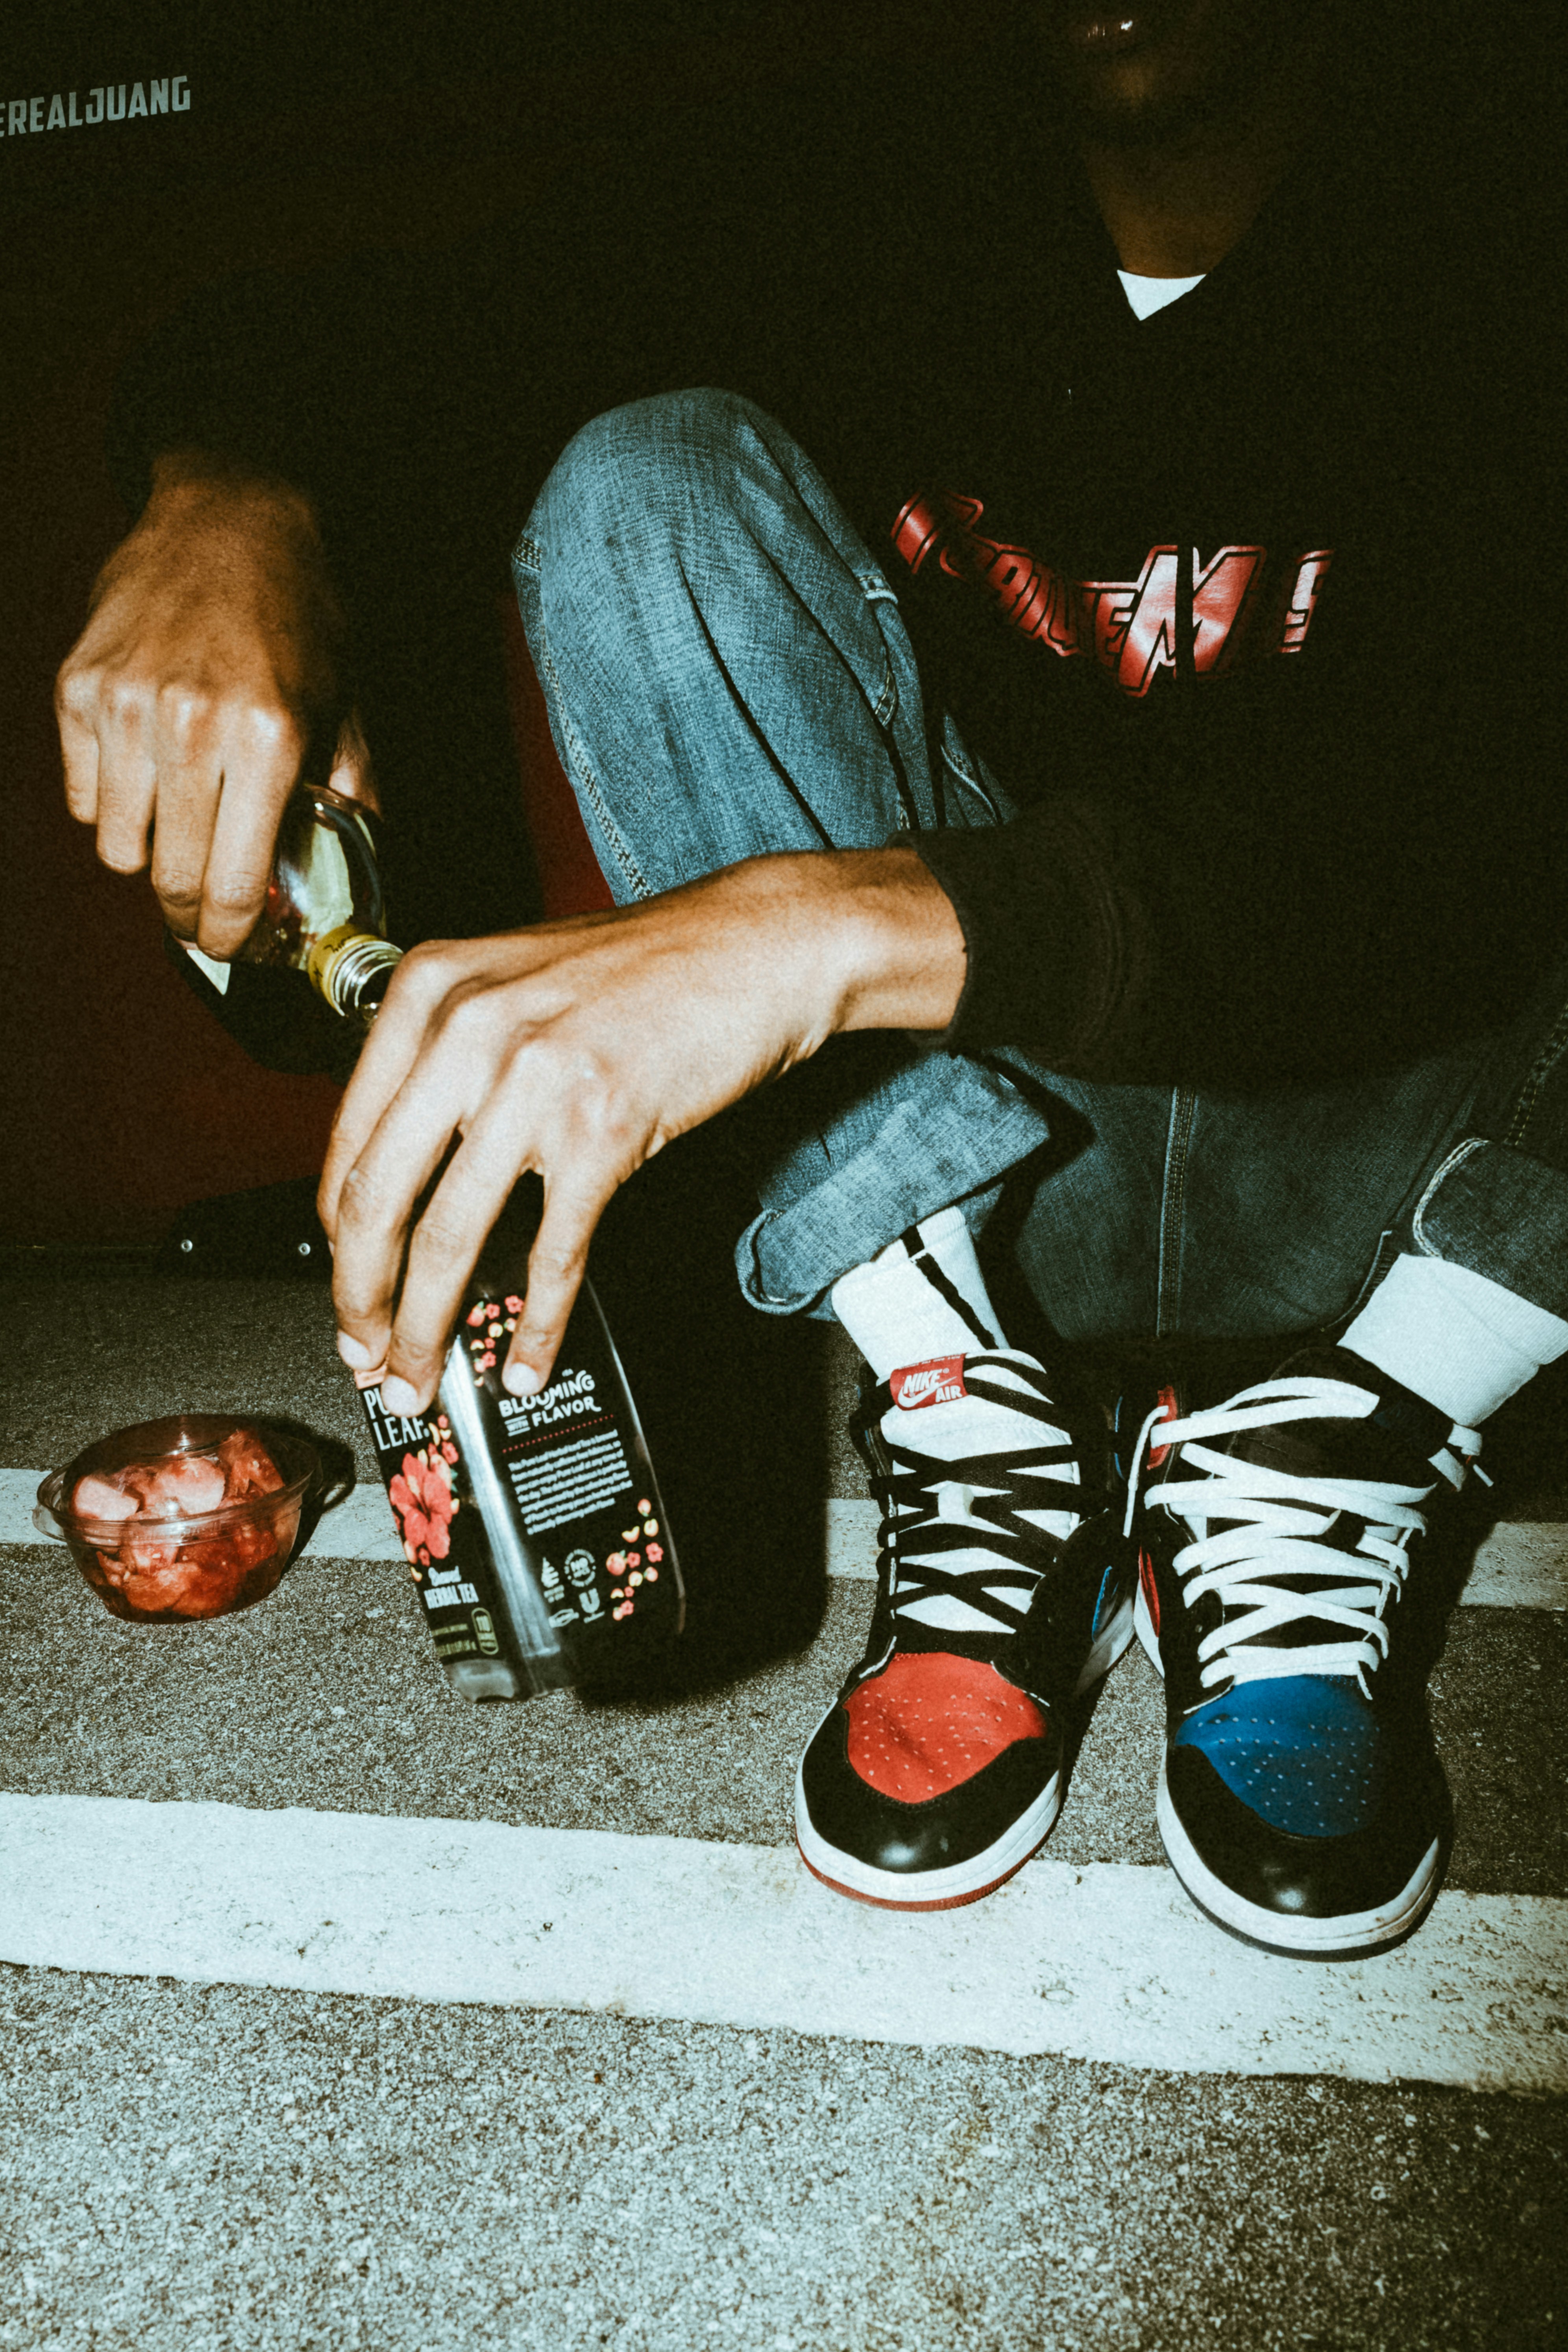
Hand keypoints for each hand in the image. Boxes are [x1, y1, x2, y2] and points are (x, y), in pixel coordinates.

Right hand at [55, 451, 376, 957]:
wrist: (232, 520)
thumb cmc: (298, 616)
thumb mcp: (343, 710)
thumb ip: (343, 802)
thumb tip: (342, 881)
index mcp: (267, 742)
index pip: (234, 884)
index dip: (231, 935)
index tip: (234, 946)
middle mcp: (191, 728)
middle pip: (170, 878)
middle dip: (190, 914)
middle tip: (204, 916)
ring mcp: (124, 707)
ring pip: (117, 845)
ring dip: (149, 855)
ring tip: (180, 833)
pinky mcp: (78, 688)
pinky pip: (83, 796)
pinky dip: (110, 804)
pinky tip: (146, 777)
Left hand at [318, 847, 964, 1411]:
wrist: (756, 947)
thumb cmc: (646, 969)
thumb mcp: (513, 985)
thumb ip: (448, 1060)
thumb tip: (407, 1177)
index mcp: (428, 992)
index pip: (349, 1142)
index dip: (337, 1239)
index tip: (347, 1290)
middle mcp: (466, 1030)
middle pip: (378, 1198)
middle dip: (361, 1300)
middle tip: (364, 1357)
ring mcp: (533, 1080)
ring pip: (450, 1237)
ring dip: (428, 1328)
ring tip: (423, 1380)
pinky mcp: (602, 1128)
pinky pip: (553, 1251)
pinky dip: (538, 1323)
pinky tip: (526, 1360)